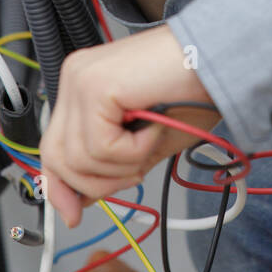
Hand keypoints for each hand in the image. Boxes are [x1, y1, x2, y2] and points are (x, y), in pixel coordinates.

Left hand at [39, 26, 220, 226]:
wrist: (218, 57)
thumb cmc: (193, 89)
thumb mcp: (143, 141)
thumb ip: (108, 166)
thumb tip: (77, 201)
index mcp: (83, 86)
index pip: (52, 147)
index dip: (60, 187)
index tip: (73, 214)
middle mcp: (76, 77)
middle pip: (57, 157)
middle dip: (96, 183)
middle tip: (136, 170)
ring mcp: (82, 78)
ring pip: (78, 159)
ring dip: (124, 164)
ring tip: (152, 136)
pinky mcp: (95, 85)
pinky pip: (100, 147)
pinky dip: (134, 149)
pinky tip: (154, 125)